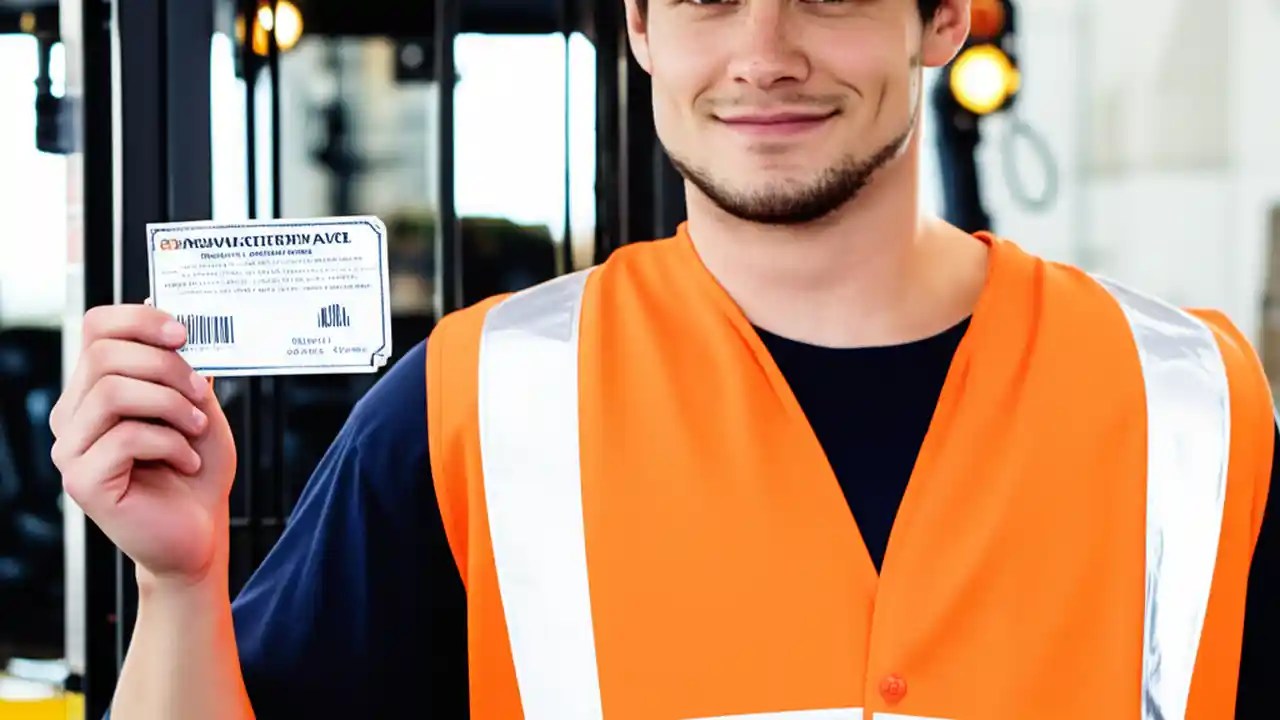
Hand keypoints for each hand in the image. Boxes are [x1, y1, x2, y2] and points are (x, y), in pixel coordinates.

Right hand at [51, 304, 236, 585]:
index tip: (184, 334)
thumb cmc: (197, 468)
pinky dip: (170, 443)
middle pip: (104, 355)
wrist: (200, 530)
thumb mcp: (199, 405)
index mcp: (95, 388)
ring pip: (112, 392)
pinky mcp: (81, 481)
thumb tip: (177, 320)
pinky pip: (124, 437)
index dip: (139, 319)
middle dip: (166, 367)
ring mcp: (71, 449)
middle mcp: (73, 415)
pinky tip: (186, 462)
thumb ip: (185, 366)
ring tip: (197, 429)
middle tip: (201, 394)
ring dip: (171, 405)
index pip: (95, 327)